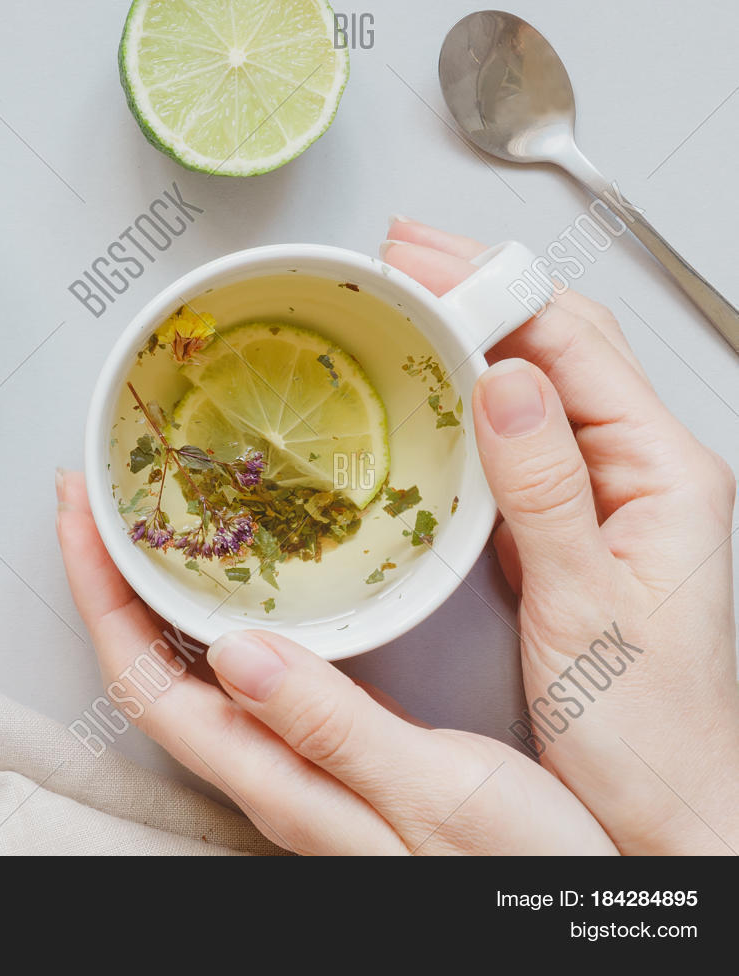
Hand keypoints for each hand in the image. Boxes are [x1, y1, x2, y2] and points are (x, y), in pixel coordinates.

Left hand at [55, 469, 615, 853]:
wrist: (561, 913)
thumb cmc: (512, 867)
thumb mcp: (432, 790)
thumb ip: (332, 726)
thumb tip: (237, 652)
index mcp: (277, 777)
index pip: (143, 681)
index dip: (99, 595)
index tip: (81, 519)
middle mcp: (270, 769)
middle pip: (148, 667)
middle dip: (110, 578)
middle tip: (98, 499)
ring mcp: (298, 759)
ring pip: (190, 667)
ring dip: (154, 591)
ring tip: (150, 522)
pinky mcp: (335, 747)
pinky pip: (248, 669)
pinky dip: (221, 612)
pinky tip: (243, 584)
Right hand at [384, 218, 738, 853]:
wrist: (666, 810)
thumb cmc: (650, 732)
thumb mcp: (588, 609)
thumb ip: (547, 491)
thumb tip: (505, 380)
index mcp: (666, 476)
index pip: (576, 340)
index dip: (495, 283)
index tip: (423, 255)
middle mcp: (641, 475)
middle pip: (558, 343)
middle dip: (478, 288)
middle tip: (397, 261)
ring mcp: (604, 499)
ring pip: (533, 386)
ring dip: (466, 339)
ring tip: (400, 310)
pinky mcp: (568, 530)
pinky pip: (514, 442)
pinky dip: (462, 405)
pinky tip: (422, 398)